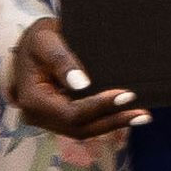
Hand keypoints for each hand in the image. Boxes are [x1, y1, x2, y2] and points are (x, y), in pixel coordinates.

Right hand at [6, 18, 143, 139]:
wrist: (28, 45)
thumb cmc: (38, 40)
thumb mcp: (46, 41)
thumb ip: (62, 61)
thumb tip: (82, 85)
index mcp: (32, 100)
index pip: (71, 113)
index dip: (99, 107)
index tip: (126, 95)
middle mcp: (37, 116)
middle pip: (79, 128)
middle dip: (112, 121)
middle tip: (142, 113)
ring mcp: (46, 120)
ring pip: (82, 130)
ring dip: (111, 124)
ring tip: (140, 116)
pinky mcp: (56, 118)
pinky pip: (81, 125)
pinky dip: (103, 120)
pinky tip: (124, 114)